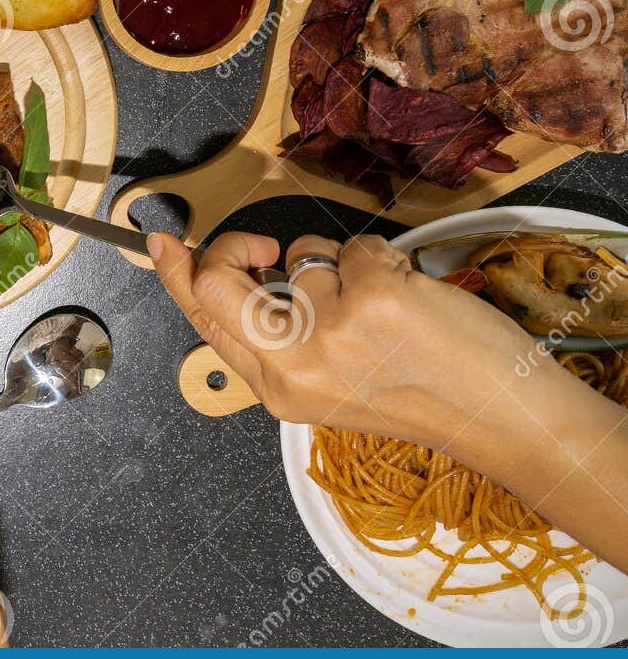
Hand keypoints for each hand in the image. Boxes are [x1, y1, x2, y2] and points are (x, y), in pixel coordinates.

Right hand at [149, 231, 540, 447]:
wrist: (497, 416)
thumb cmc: (422, 395)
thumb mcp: (328, 385)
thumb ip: (278, 337)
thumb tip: (244, 275)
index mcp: (276, 389)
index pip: (204, 322)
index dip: (175, 275)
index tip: (162, 241)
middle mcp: (293, 363)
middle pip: (218, 282)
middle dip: (232, 245)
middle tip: (264, 247)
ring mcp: (330, 329)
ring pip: (303, 255)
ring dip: (341, 264)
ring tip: (383, 305)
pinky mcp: (372, 296)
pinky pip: (354, 247)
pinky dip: (383, 260)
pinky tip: (408, 297)